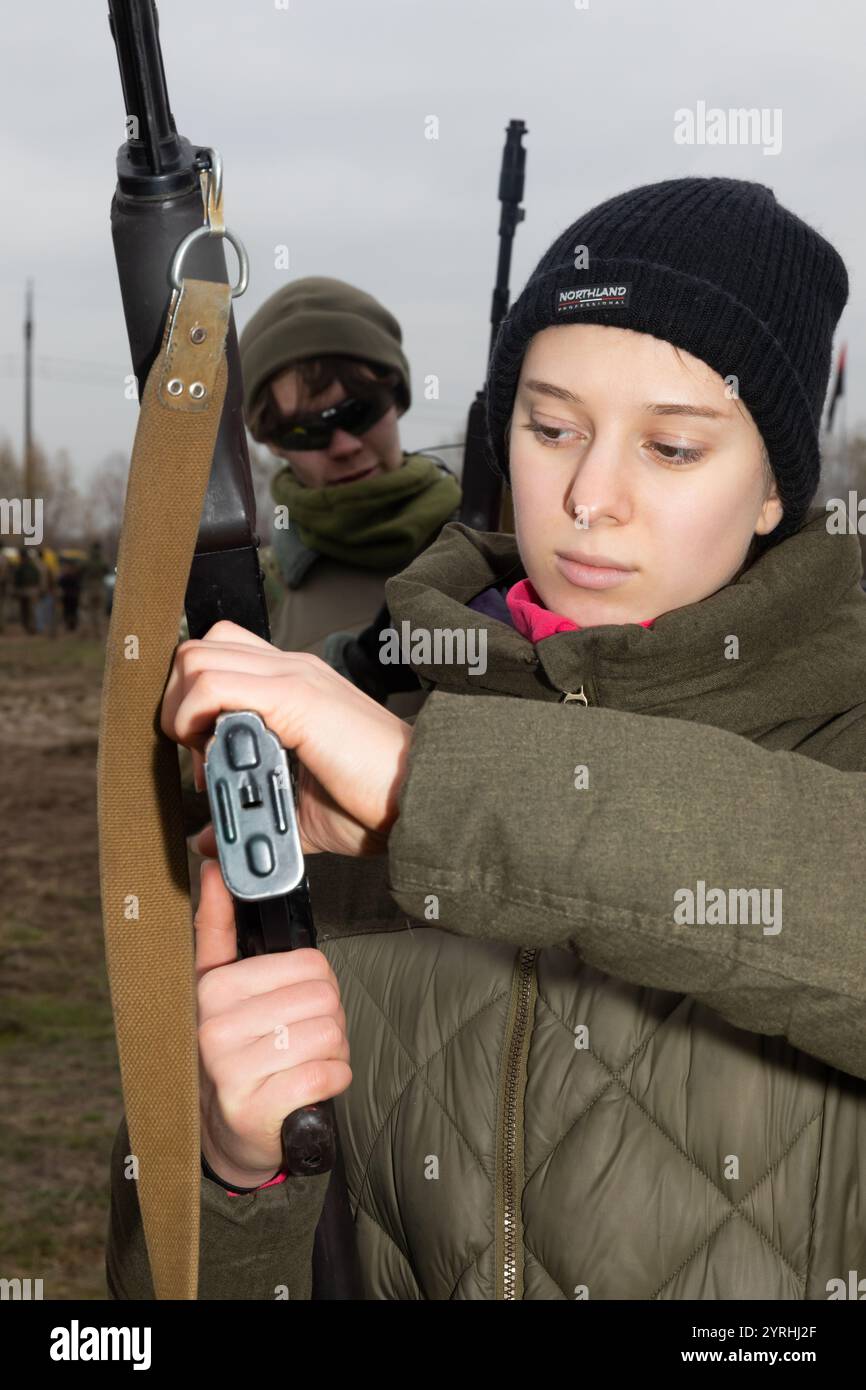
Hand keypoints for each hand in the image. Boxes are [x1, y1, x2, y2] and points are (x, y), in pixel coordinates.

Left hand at [161, 620, 412, 856]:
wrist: (421, 801)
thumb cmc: (374, 804)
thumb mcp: (300, 809)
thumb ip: (256, 815)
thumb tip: (210, 841)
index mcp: (295, 685)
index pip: (221, 655)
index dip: (195, 702)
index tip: (205, 760)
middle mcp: (291, 669)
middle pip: (199, 648)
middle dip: (179, 702)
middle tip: (199, 756)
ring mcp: (294, 676)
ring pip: (197, 659)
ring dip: (183, 711)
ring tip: (207, 757)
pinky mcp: (296, 696)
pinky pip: (214, 686)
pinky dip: (195, 719)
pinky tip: (216, 756)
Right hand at [195, 858, 351, 1187]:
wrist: (225, 1129)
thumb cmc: (234, 1048)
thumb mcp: (218, 986)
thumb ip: (217, 927)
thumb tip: (213, 868)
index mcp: (213, 988)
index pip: (308, 963)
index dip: (319, 983)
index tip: (297, 1000)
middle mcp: (216, 1026)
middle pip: (324, 999)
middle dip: (329, 1019)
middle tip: (303, 1037)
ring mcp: (233, 1070)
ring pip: (329, 1034)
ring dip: (332, 1050)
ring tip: (305, 1060)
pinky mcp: (257, 1108)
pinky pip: (329, 1074)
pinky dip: (334, 1078)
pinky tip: (310, 1084)